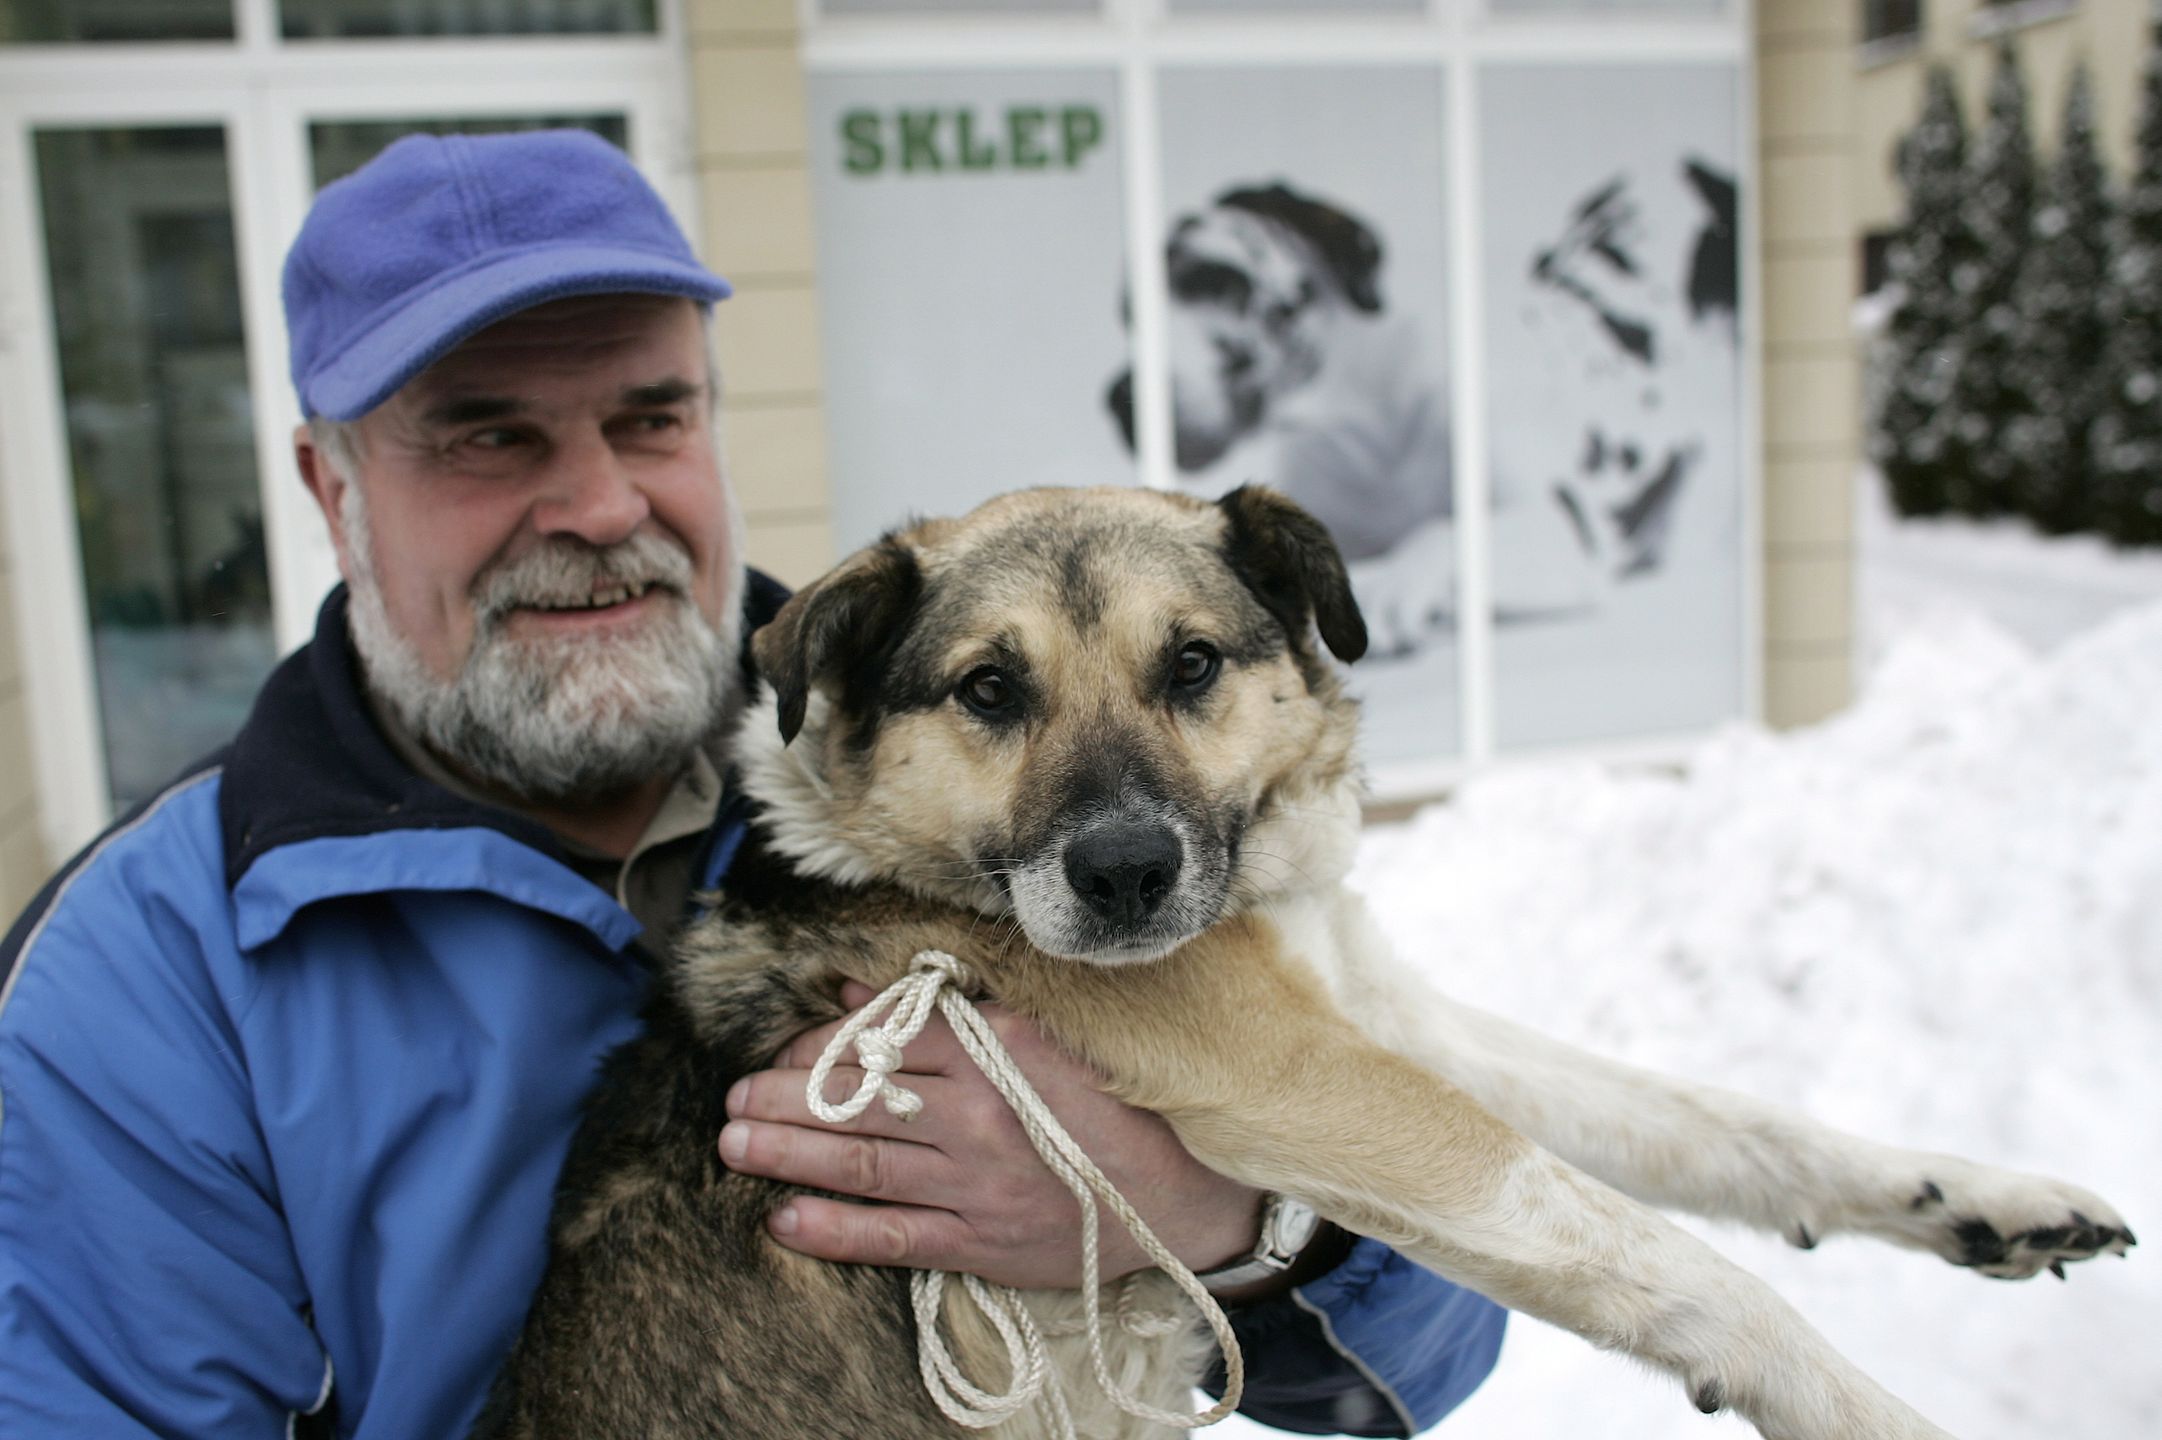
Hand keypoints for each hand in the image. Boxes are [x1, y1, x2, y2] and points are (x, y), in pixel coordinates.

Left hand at [719, 983, 1264, 1289]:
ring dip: (788, 1154)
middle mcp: (978, 1116)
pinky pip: (893, 1236)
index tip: (780, 1047)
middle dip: (783, 1099)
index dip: (822, 1045)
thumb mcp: (1044, 1037)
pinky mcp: (980, 1243)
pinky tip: (784, 1219)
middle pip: (857, 1101)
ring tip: (733, 1144)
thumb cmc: (1114, 1105)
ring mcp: (975, 1184)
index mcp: (996, 1053)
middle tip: (732, 1097)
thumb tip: (864, 989)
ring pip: (860, 1164)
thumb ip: (953, 1012)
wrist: (1182, 1198)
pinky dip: (834, 1231)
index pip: (886, 1039)